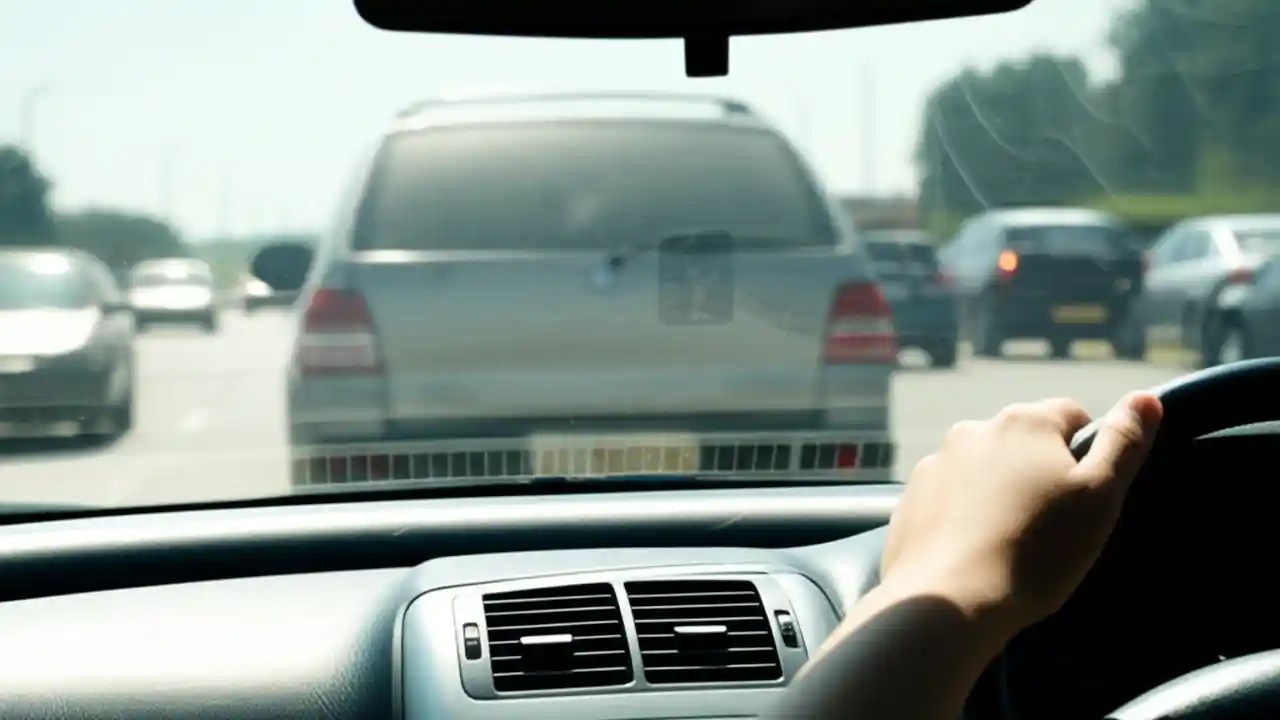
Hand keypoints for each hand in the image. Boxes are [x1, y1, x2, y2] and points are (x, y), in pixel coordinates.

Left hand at [880, 392, 1163, 632]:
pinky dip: (963, 515)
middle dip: (1039, 473)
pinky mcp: (911, 497)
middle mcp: (974, 430)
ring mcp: (935, 462)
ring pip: (983, 469)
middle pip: (1024, 442)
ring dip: (999, 492)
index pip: (1072, 416)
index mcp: (1025, 422)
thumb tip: (1146, 397)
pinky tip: (974, 551)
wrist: (950, 599)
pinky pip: (949, 497)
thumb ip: (1124, 442)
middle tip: (1049, 526)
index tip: (1084, 497)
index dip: (1087, 454)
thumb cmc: (1036, 551)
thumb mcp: (1100, 496)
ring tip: (1009, 543)